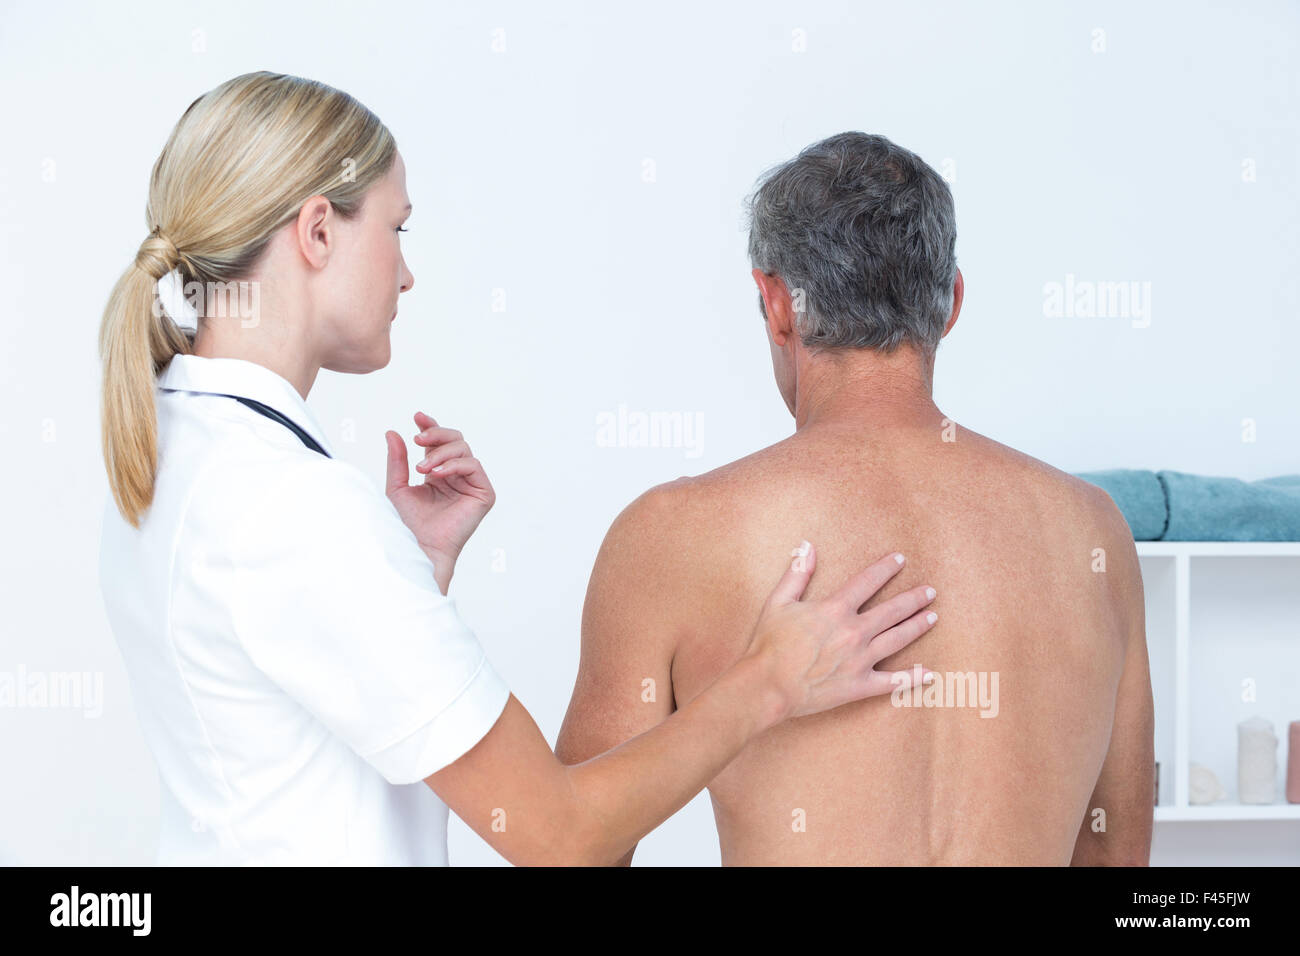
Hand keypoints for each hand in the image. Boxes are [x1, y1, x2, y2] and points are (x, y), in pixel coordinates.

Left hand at [384, 412, 494, 586]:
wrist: (419, 547)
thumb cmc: (408, 525)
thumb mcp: (397, 487)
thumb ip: (397, 460)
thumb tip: (393, 432)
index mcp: (439, 473)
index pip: (440, 443)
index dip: (431, 426)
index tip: (417, 417)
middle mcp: (457, 476)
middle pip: (455, 440)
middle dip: (436, 435)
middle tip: (418, 440)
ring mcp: (472, 484)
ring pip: (463, 449)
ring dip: (441, 453)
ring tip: (423, 468)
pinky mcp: (484, 494)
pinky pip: (474, 466)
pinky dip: (454, 465)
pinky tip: (437, 474)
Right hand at [743, 541, 937, 722]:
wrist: (768, 686)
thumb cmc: (769, 644)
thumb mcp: (778, 602)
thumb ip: (797, 573)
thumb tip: (807, 546)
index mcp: (835, 610)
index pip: (868, 582)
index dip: (886, 569)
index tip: (900, 560)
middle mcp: (854, 632)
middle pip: (892, 611)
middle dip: (914, 599)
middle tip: (930, 592)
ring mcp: (860, 660)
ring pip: (898, 639)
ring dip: (917, 626)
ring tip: (933, 617)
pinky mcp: (859, 685)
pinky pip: (892, 682)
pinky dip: (912, 678)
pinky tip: (929, 674)